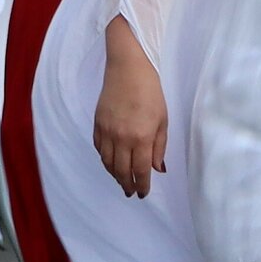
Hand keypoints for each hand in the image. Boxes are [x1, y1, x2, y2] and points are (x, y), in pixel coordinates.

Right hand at [94, 35, 166, 197]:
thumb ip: (159, 146)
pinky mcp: (97, 124)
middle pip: (121, 171)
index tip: (143, 193)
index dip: (142, 185)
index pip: (140, 170)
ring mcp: (107, 131)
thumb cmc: (150, 91)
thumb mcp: (163, 119)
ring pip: (108, 163)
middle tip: (131, 192)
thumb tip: (156, 169)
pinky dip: (105, 159)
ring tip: (121, 181)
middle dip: (127, 185)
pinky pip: (99, 149)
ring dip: (115, 175)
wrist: (127, 68)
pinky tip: (111, 162)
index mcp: (141, 137)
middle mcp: (122, 138)